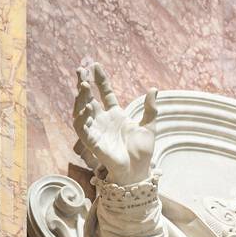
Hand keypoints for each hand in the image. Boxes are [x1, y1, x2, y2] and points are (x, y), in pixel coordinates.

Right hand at [73, 62, 156, 185]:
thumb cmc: (142, 153)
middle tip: (81, 69)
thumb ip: (150, 109)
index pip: (105, 93)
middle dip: (83, 83)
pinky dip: (82, 118)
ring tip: (83, 84)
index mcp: (116, 115)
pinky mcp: (92, 142)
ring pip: (81, 110)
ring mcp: (96, 130)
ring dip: (81, 97)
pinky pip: (81, 128)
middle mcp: (103, 121)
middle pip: (89, 98)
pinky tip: (87, 107)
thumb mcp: (149, 127)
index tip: (95, 65)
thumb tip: (154, 89)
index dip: (100, 79)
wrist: (139, 171)